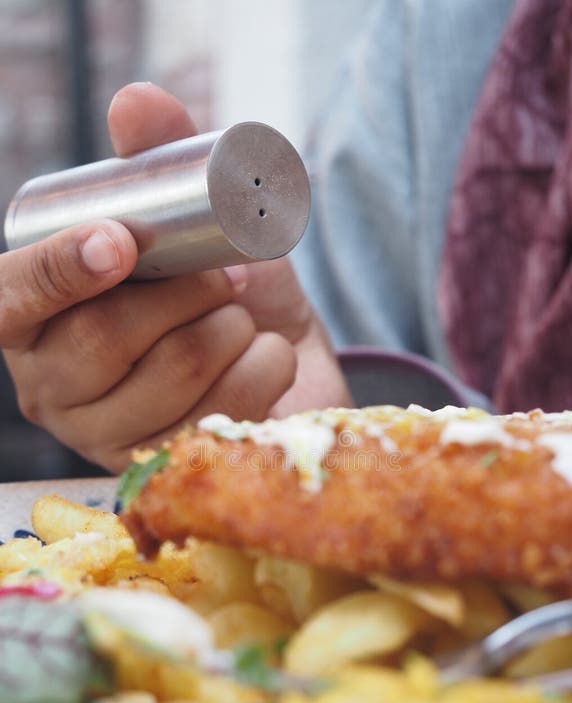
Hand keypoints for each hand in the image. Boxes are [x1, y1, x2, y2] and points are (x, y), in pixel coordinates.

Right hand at [0, 83, 349, 472]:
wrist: (281, 355)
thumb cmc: (221, 290)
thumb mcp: (196, 223)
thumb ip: (159, 163)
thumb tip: (134, 102)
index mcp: (33, 318)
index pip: (9, 299)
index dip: (59, 269)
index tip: (121, 240)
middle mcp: (53, 386)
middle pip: (102, 340)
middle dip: (183, 295)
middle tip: (221, 278)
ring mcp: (106, 436)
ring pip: (171, 374)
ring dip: (229, 327)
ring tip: (241, 318)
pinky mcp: (168, 470)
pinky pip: (223, 411)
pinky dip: (265, 365)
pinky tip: (264, 358)